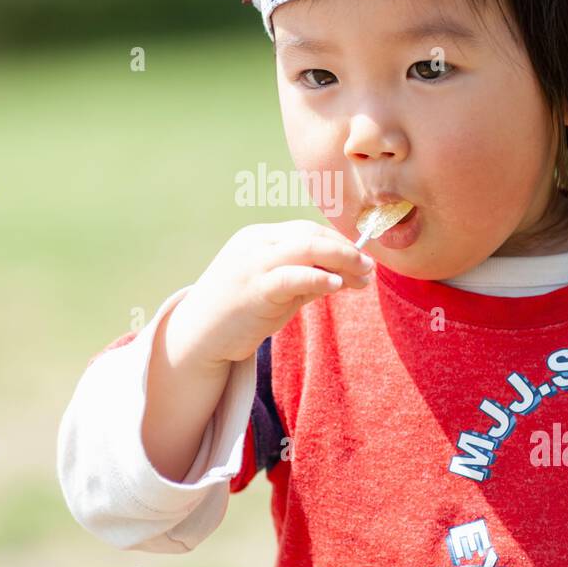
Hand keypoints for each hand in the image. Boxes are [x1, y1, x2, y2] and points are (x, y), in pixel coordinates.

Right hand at [164, 219, 375, 368]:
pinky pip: (293, 275)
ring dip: (342, 260)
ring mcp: (253, 264)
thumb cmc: (238, 313)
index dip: (340, 242)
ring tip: (362, 276)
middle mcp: (256, 243)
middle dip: (346, 250)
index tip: (363, 260)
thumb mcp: (275, 289)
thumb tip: (344, 275)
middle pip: (311, 234)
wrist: (197, 336)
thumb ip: (306, 278)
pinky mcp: (253, 288)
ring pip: (307, 248)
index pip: (308, 230)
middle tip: (370, 269)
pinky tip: (338, 285)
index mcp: (260, 237)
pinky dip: (319, 277)